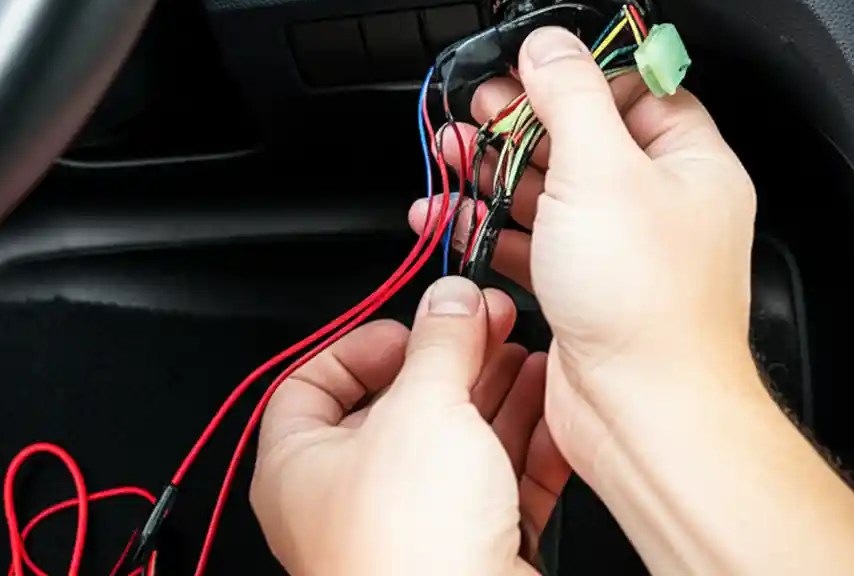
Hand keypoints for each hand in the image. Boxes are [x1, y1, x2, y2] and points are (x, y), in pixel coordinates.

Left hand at [250, 278, 569, 575]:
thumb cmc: (403, 551)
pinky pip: (500, 485)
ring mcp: (416, 528)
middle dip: (451, 360)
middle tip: (491, 322)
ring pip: (457, 445)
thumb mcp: (419, 411)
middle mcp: (353, 500)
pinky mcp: (474, 553)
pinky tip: (552, 406)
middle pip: (401, 409)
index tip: (412, 324)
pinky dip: (528, 443)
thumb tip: (449, 302)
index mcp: (301, 466)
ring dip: (497, 394)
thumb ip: (439, 344)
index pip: (313, 384)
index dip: (362, 345)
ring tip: (529, 352)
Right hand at [409, 27, 757, 478]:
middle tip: (476, 108)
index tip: (530, 62)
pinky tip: (451, 215)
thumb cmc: (645, 303)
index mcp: (689, 163)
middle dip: (521, 120)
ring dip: (495, 170)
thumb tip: (550, 44)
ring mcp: (618, 249)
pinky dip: (489, 226)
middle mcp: (659, 204)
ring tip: (451, 153)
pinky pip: (530, 242)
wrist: (640, 411)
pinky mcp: (582, 289)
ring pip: (550, 190)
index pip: (638, 90)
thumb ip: (571, 95)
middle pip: (583, 137)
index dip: (581, 70)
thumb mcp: (601, 170)